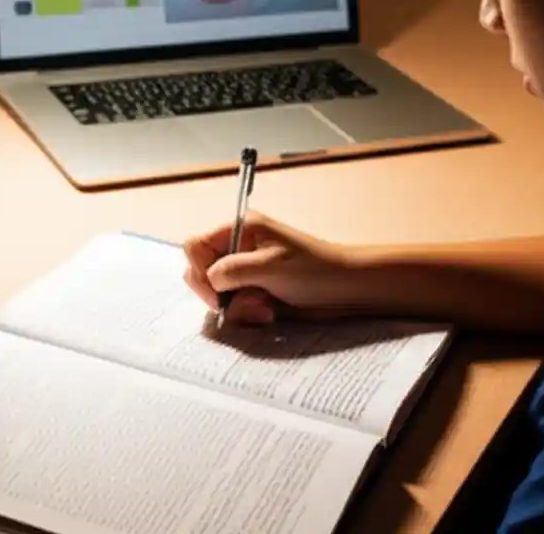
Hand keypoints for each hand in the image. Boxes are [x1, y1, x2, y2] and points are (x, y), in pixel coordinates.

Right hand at [182, 212, 357, 325]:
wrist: (347, 290)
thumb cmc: (314, 268)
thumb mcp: (270, 265)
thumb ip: (232, 269)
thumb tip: (209, 279)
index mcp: (239, 229)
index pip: (195, 246)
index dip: (198, 270)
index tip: (215, 293)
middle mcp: (238, 249)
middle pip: (201, 271)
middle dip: (217, 293)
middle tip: (240, 304)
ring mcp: (246, 272)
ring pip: (217, 294)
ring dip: (236, 307)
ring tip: (263, 310)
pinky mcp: (255, 293)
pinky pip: (235, 307)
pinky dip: (247, 314)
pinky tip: (269, 314)